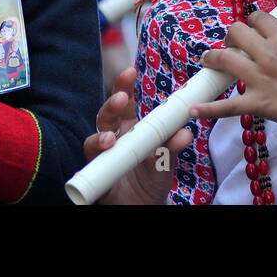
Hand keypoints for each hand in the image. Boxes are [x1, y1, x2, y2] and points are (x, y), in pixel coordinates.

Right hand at [84, 67, 191, 204]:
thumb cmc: (154, 176)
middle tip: (121, 99)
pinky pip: (91, 169)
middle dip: (112, 106)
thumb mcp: (167, 160)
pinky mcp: (97, 177)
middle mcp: (114, 139)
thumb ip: (173, 146)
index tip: (130, 71)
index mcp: (131, 127)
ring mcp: (103, 157)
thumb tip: (185, 132)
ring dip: (99, 139)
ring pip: (93, 142)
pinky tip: (99, 162)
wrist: (144, 205)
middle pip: (107, 116)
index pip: (125, 102)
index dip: (124, 86)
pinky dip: (95, 166)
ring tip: (109, 140)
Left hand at [191, 11, 276, 135]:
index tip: (249, 29)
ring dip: (212, 58)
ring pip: (224, 58)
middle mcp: (268, 53)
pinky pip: (228, 106)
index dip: (250, 22)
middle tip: (230, 45)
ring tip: (208, 60)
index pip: (257, 18)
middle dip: (230, 36)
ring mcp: (260, 78)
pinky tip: (194, 109)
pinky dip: (209, 109)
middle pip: (236, 32)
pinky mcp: (258, 103)